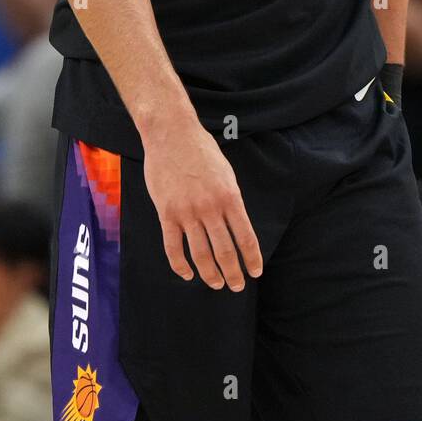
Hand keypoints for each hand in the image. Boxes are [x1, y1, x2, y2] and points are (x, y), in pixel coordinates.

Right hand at [142, 123, 262, 290]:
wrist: (171, 134)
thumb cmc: (201, 151)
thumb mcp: (226, 174)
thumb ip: (230, 200)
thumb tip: (235, 226)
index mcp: (230, 197)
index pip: (245, 237)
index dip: (251, 259)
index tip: (255, 272)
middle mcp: (210, 208)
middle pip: (225, 251)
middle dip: (233, 273)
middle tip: (237, 286)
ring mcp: (187, 212)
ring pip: (200, 254)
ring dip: (210, 274)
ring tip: (216, 284)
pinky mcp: (167, 213)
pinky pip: (173, 247)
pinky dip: (180, 266)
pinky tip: (187, 274)